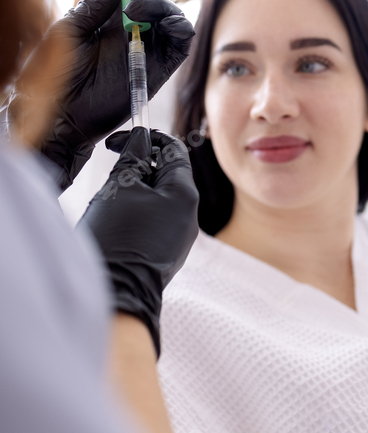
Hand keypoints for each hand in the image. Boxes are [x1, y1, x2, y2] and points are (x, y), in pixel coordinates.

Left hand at [19, 0, 194, 190]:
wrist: (63, 112)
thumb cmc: (59, 72)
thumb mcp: (74, 24)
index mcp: (111, 6)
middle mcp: (135, 19)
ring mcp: (151, 40)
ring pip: (173, 4)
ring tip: (132, 8)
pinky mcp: (163, 62)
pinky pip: (183, 33)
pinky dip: (173, 19)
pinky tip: (150, 21)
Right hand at [78, 127, 198, 356]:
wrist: (118, 294)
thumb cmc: (117, 237)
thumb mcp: (120, 187)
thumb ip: (133, 158)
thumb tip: (140, 141)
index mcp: (184, 193)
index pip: (174, 149)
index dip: (148, 138)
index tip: (121, 140)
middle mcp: (190, 214)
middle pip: (167, 174)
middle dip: (139, 167)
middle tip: (111, 170)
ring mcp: (182, 236)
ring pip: (160, 199)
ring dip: (136, 191)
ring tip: (111, 202)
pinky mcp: (169, 252)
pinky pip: (157, 221)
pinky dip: (139, 213)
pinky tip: (117, 224)